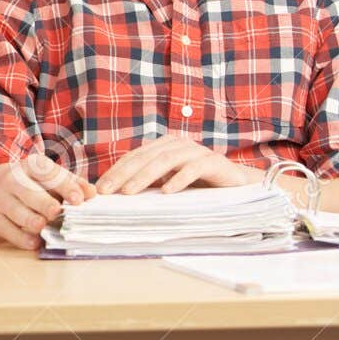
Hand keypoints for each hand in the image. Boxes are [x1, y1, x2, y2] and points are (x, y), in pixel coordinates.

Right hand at [0, 152, 93, 250]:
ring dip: (29, 219)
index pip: (47, 173)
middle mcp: (13, 181)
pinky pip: (6, 229)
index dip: (64, 186)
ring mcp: (1, 200)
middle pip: (28, 191)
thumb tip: (92, 193)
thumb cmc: (33, 184)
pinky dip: (20, 238)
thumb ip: (72, 184)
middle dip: (43, 202)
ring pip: (15, 210)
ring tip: (42, 226)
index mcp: (31, 167)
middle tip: (56, 212)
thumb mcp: (51, 177)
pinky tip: (34, 243)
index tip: (78, 199)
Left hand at [96, 134, 258, 195]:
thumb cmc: (199, 185)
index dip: (116, 170)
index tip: (100, 188)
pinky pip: (194, 168)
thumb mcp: (168, 183)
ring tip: (130, 191)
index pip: (134, 157)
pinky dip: (179, 179)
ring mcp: (196, 151)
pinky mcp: (214, 162)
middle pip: (146, 157)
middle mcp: (177, 144)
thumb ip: (148, 184)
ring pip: (166, 160)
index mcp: (163, 146)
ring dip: (145, 176)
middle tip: (108, 190)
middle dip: (124, 174)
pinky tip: (166, 191)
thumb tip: (116, 195)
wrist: (238, 184)